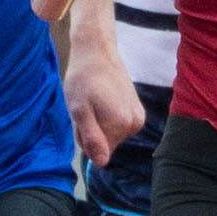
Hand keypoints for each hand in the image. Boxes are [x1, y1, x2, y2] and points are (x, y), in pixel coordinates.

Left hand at [61, 50, 142, 168]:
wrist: (97, 52)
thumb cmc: (83, 79)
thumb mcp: (78, 109)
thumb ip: (90, 138)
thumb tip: (102, 163)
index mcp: (120, 124)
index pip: (97, 152)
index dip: (83, 137)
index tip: (82, 115)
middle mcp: (134, 124)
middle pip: (106, 144)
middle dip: (91, 130)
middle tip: (86, 106)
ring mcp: (138, 119)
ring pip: (111, 136)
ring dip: (98, 123)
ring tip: (93, 101)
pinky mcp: (138, 113)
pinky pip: (118, 127)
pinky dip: (107, 118)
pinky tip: (103, 100)